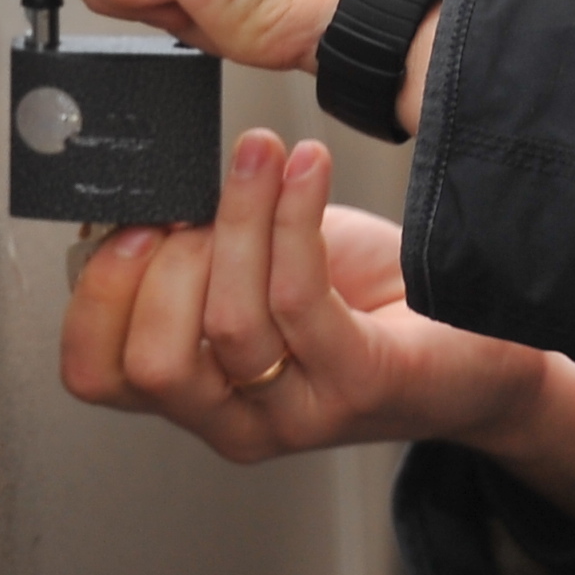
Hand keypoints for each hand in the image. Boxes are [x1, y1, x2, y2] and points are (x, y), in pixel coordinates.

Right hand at [63, 128, 574, 534]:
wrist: (478, 339)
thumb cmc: (368, 299)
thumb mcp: (263, 264)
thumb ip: (201, 243)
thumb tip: (151, 191)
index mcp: (200, 392)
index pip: (97, 376)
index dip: (96, 296)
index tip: (129, 221)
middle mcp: (240, 420)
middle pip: (152, 364)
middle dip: (163, 262)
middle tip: (198, 198)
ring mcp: (299, 412)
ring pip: (229, 322)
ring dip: (238, 217)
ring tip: (262, 154)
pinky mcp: (360, 384)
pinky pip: (300, 297)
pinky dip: (293, 216)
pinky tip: (304, 167)